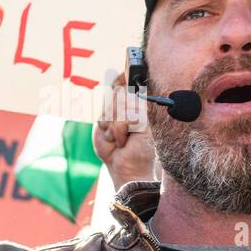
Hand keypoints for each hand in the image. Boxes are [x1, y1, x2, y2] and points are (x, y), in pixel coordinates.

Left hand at [94, 72, 156, 189]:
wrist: (124, 169)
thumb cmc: (113, 150)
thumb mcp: (103, 125)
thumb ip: (107, 106)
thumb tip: (116, 85)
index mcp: (125, 105)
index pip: (119, 83)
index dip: (116, 82)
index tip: (117, 88)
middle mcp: (135, 107)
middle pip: (115, 93)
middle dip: (107, 116)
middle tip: (111, 133)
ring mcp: (142, 114)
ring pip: (119, 106)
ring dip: (111, 128)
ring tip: (118, 139)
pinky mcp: (146, 122)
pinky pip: (125, 118)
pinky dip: (119, 133)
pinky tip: (125, 142)